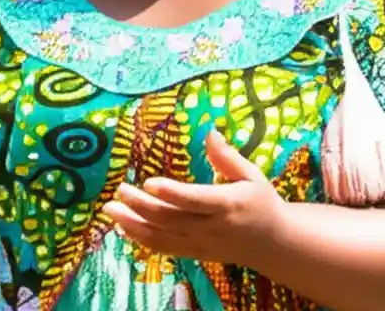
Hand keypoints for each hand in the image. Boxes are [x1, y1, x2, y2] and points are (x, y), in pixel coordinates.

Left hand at [104, 130, 288, 265]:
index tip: (148, 182)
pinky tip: (122, 225)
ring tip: (110, 208)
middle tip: (120, 189)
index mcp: (227, 205)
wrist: (274, 245)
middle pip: (170, 218)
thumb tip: (210, 131)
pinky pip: (163, 248)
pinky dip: (140, 238)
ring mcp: (200, 244)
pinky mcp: (193, 253)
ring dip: (133, 224)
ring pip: (161, 237)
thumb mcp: (251, 176)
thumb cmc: (261, 203)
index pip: (194, 200)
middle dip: (141, 205)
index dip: (171, 193)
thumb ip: (227, 157)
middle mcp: (211, 227)